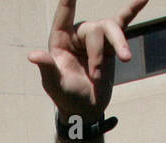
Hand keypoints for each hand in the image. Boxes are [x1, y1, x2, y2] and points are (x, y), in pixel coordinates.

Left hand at [29, 0, 149, 119]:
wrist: (87, 109)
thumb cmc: (67, 96)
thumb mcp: (55, 84)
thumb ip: (47, 68)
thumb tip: (33, 56)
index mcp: (60, 39)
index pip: (64, 13)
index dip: (68, 0)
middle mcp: (78, 34)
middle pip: (94, 30)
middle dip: (98, 54)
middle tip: (96, 78)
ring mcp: (95, 37)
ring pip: (110, 29)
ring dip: (118, 44)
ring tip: (126, 59)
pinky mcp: (111, 44)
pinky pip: (123, 22)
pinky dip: (133, 9)